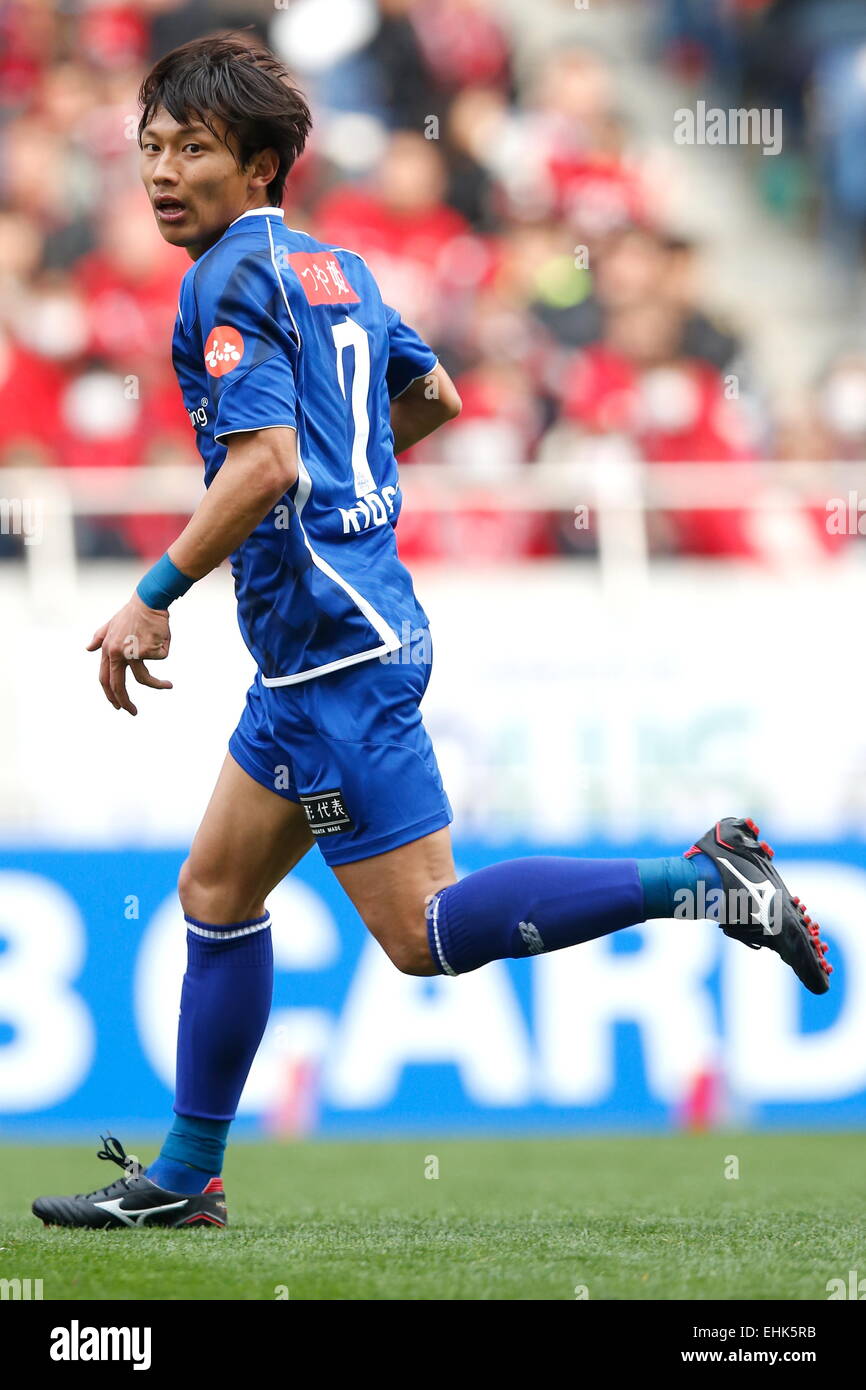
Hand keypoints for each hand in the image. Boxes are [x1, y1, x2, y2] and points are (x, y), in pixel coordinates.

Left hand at [87, 593, 172, 715]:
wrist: (149, 600)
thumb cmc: (131, 612)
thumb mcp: (111, 624)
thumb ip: (99, 637)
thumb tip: (87, 649)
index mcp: (107, 650)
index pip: (104, 679)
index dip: (110, 695)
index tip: (117, 706)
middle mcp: (118, 653)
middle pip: (119, 685)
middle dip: (125, 702)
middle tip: (133, 713)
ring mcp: (134, 652)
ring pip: (145, 679)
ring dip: (159, 685)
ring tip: (169, 686)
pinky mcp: (150, 650)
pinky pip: (161, 657)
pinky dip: (164, 648)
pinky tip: (162, 636)